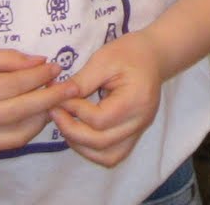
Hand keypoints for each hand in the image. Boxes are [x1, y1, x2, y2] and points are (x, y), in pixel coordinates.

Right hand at [0, 46, 78, 157]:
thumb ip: (4, 59)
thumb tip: (40, 63)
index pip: (13, 86)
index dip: (39, 76)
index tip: (57, 67)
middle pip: (20, 111)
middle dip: (51, 98)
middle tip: (73, 86)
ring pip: (19, 134)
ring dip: (42, 117)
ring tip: (56, 99)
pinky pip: (7, 143)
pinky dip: (26, 129)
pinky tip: (36, 113)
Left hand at [52, 33, 164, 167]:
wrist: (154, 55)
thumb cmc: (130, 52)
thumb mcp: (104, 59)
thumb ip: (82, 81)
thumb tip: (57, 97)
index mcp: (136, 99)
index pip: (100, 119)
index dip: (74, 112)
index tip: (58, 97)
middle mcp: (140, 120)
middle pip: (101, 142)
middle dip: (71, 130)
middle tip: (55, 112)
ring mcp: (139, 130)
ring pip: (107, 156)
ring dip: (81, 146)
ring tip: (66, 125)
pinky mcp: (134, 134)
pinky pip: (113, 155)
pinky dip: (93, 151)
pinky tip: (80, 134)